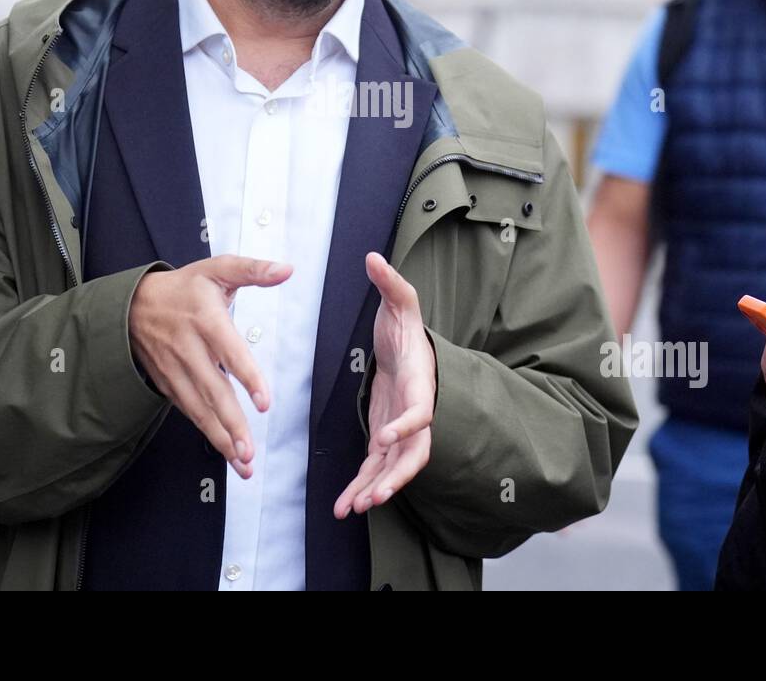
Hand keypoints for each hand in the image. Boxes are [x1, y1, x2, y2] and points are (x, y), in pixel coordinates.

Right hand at [129, 255, 290, 479]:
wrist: (132, 305)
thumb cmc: (182, 288)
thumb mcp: (216, 270)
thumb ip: (253, 270)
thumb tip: (286, 270)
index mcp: (206, 320)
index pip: (229, 352)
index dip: (247, 377)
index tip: (264, 402)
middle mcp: (190, 349)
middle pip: (213, 391)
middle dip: (231, 423)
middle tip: (249, 450)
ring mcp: (177, 371)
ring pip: (200, 409)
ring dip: (221, 438)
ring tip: (242, 461)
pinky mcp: (171, 386)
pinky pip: (191, 413)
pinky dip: (209, 434)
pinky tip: (227, 451)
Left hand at [334, 252, 435, 517]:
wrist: (407, 349)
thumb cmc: (405, 326)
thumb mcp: (399, 302)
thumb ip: (390, 283)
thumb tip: (373, 256)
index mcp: (420, 383)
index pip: (420, 409)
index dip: (407, 424)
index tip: (386, 435)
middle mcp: (415, 413)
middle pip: (414, 453)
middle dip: (396, 476)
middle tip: (376, 495)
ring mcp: (400, 430)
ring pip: (394, 469)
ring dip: (375, 490)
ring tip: (352, 508)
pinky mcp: (383, 438)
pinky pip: (375, 470)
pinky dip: (362, 488)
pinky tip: (344, 506)